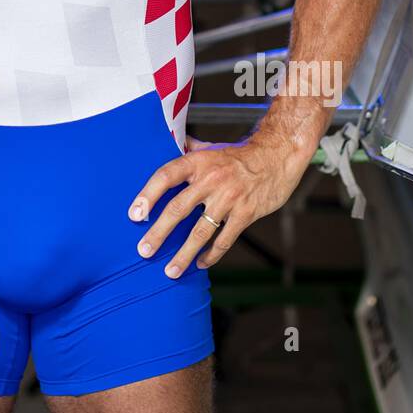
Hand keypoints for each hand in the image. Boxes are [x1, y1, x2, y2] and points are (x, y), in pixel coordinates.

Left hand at [127, 135, 307, 277]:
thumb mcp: (211, 148)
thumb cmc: (239, 154)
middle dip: (159, 232)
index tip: (134, 214)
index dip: (148, 195)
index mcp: (198, 162)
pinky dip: (211, 254)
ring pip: (201, 231)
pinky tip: (200, 263)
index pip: (166, 176)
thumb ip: (189, 150)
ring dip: (183, 254)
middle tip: (144, 250)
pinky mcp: (246, 213)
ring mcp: (229, 198)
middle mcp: (211, 180)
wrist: (277, 156)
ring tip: (170, 270)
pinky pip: (224, 240)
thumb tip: (168, 142)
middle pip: (178, 209)